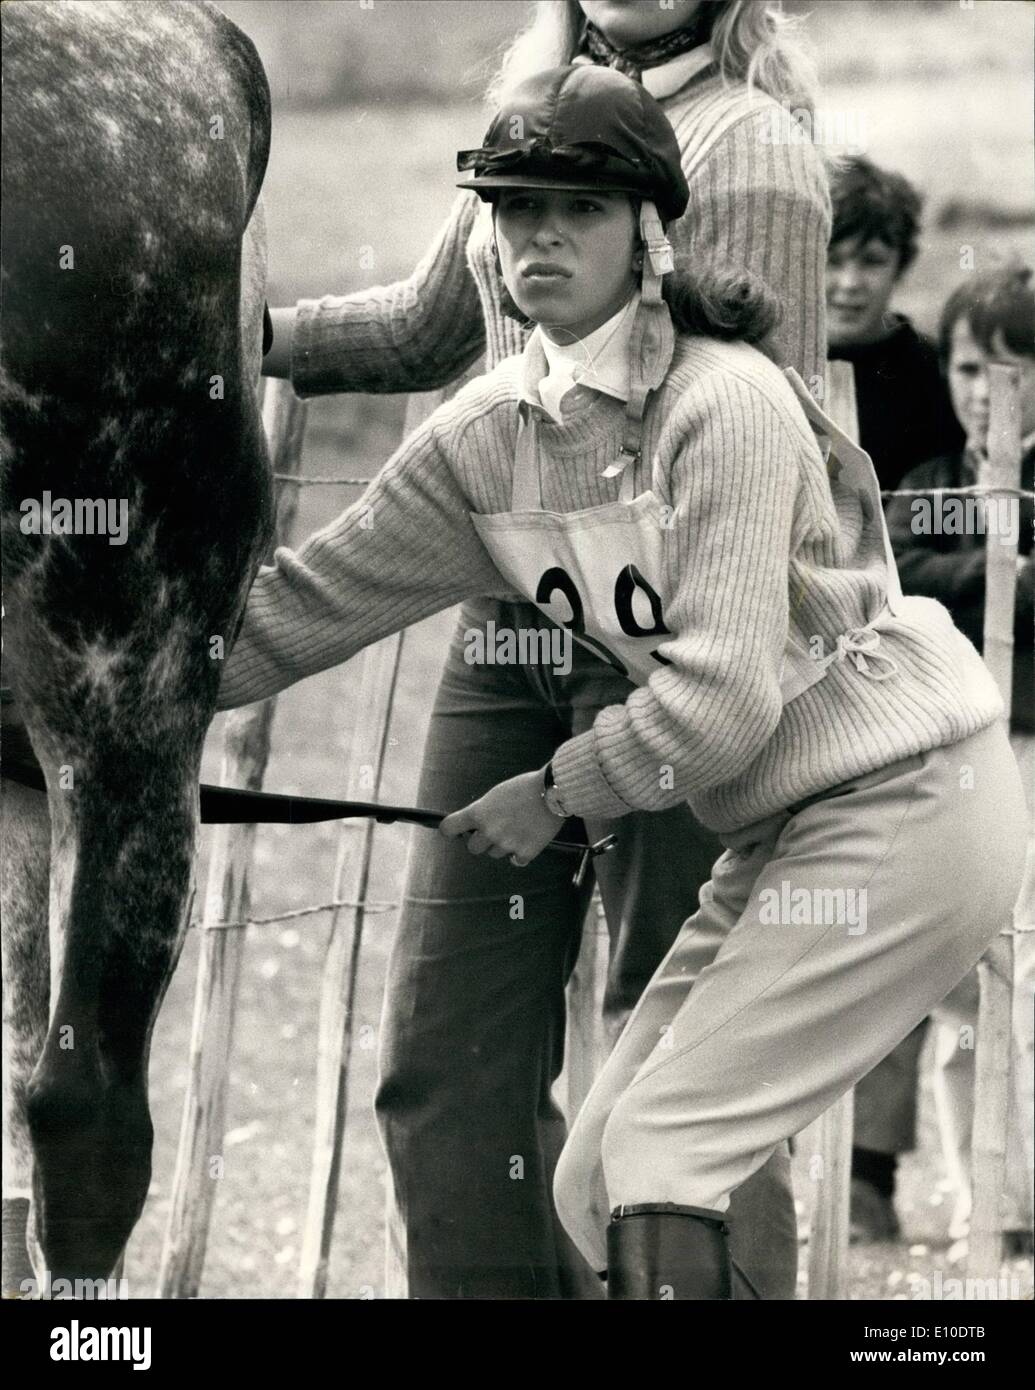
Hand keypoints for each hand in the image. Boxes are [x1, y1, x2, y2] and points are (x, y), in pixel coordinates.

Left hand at [440, 769, 561, 865]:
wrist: (553, 792)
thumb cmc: (525, 788)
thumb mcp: (496, 794)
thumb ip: (483, 811)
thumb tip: (475, 824)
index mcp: (479, 813)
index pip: (449, 827)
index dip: (450, 830)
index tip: (454, 832)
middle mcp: (489, 831)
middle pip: (473, 848)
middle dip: (481, 841)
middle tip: (494, 830)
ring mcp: (507, 844)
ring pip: (496, 853)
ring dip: (502, 845)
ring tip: (517, 829)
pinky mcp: (525, 853)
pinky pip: (516, 861)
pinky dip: (520, 854)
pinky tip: (527, 840)